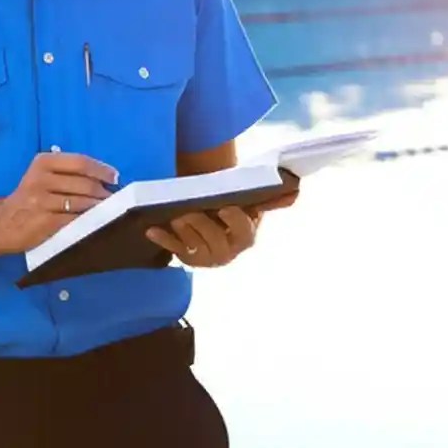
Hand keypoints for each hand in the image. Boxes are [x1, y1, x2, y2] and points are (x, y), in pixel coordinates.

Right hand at [0, 153, 117, 253]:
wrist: (2, 224)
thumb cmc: (29, 198)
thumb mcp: (42, 176)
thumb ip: (67, 172)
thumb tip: (104, 176)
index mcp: (43, 162)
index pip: (80, 162)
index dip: (101, 170)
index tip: (114, 177)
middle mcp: (41, 179)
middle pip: (84, 183)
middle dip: (103, 192)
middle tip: (112, 198)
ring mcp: (42, 201)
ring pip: (82, 202)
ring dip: (99, 207)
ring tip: (108, 210)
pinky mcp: (45, 221)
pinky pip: (75, 219)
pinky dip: (89, 220)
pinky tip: (95, 221)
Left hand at [145, 191, 298, 267]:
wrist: (213, 214)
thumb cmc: (233, 205)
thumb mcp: (251, 201)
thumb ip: (272, 198)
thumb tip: (296, 190)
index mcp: (246, 237)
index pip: (243, 232)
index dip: (235, 221)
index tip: (225, 207)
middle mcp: (227, 252)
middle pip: (214, 242)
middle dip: (201, 226)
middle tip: (187, 211)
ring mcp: (206, 257)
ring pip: (193, 247)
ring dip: (182, 232)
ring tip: (172, 216)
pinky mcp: (186, 256)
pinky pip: (173, 250)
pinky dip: (162, 241)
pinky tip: (151, 230)